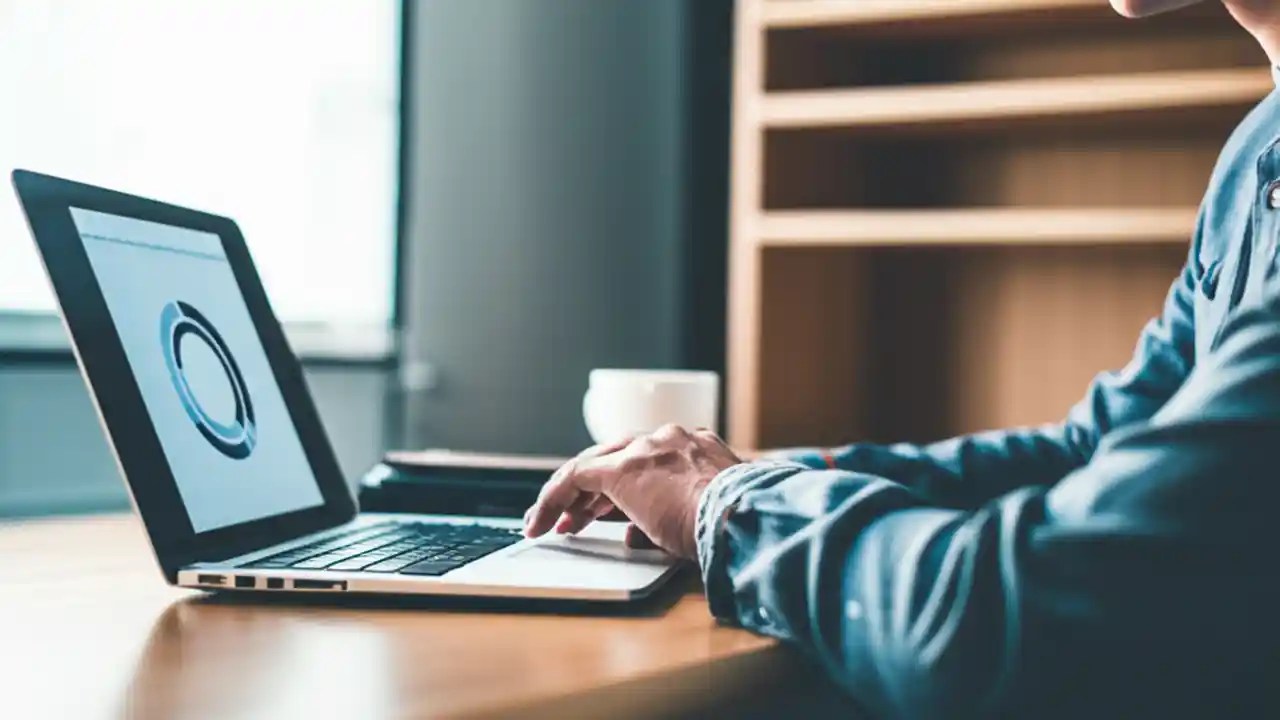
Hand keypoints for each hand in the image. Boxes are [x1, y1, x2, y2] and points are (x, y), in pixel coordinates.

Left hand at [523, 425, 743, 558]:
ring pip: (594, 465)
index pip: (648, 461)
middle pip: (617, 459)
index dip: (623, 489)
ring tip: (549, 524)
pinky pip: (575, 477)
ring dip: (570, 497)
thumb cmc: (734, 527)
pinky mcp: (622, 468)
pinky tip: (543, 521)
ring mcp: (646, 448)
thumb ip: (667, 519)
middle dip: (591, 494)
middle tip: (573, 520)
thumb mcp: (702, 518)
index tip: (609, 512)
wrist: (740, 518)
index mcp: (697, 449)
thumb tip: (636, 535)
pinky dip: (554, 499)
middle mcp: (670, 440)